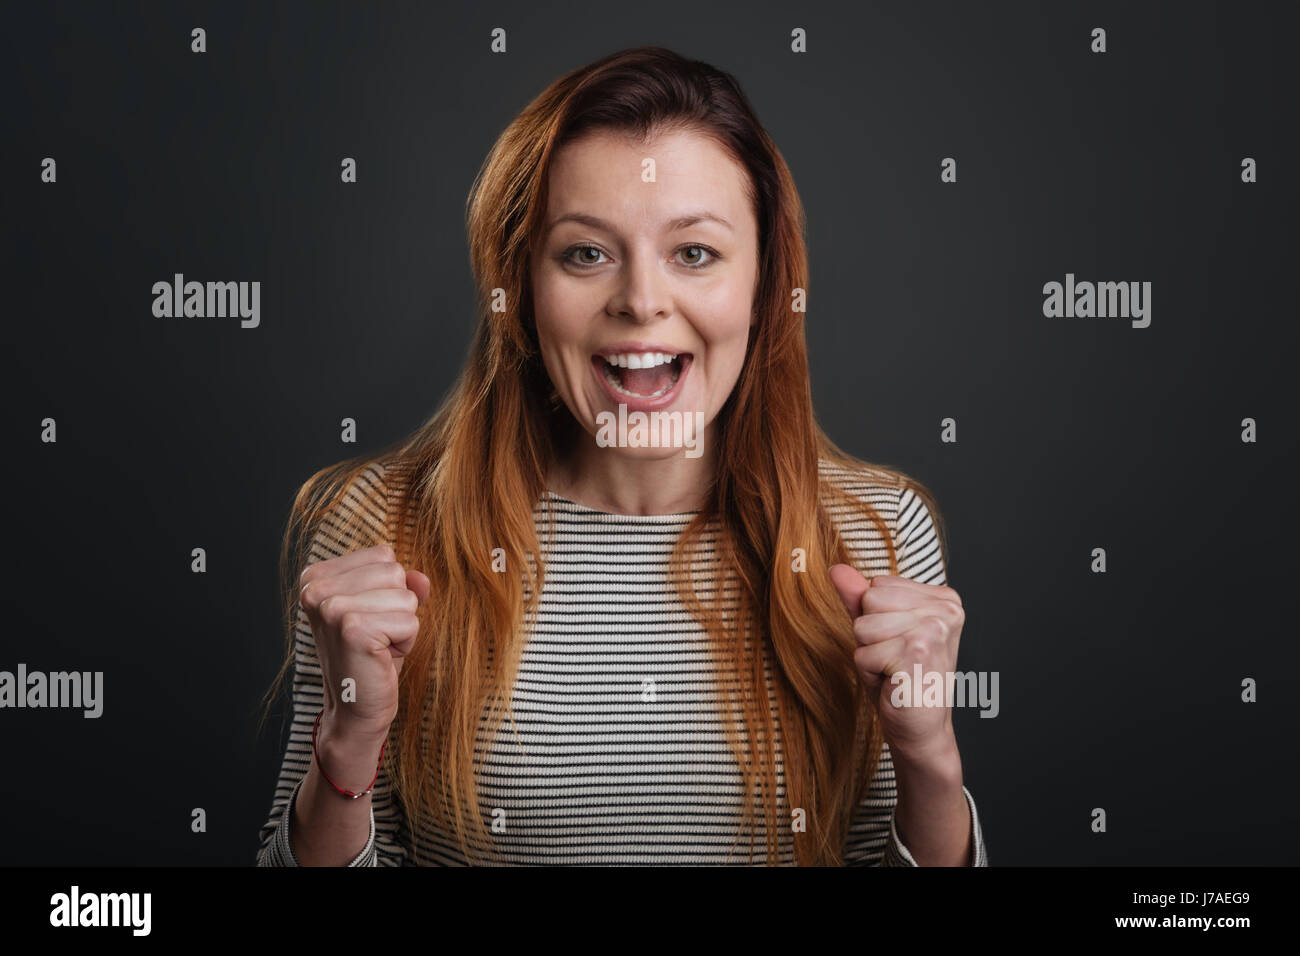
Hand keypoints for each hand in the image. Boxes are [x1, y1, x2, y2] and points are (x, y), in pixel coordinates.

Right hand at [298, 544, 430, 740]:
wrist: (354, 709)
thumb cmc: (369, 657)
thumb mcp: (384, 611)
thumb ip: (402, 586)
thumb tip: (421, 578)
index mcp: (315, 576)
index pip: (383, 554)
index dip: (388, 588)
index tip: (367, 618)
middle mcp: (316, 588)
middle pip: (395, 571)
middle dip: (397, 606)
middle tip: (375, 636)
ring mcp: (331, 607)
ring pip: (406, 596)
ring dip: (402, 625)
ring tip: (377, 646)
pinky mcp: (353, 629)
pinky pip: (410, 621)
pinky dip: (407, 642)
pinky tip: (381, 657)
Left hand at [828, 565, 964, 762]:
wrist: (921, 729)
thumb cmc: (900, 679)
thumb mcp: (878, 631)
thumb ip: (859, 597)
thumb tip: (836, 568)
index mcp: (944, 598)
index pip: (877, 585)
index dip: (875, 618)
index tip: (898, 644)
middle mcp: (946, 609)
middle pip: (869, 600)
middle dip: (869, 635)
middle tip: (894, 660)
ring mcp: (934, 629)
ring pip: (863, 626)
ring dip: (868, 654)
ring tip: (893, 671)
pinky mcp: (917, 652)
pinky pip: (862, 652)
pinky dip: (869, 673)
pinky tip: (893, 684)